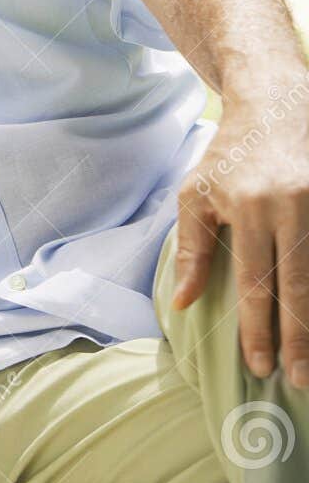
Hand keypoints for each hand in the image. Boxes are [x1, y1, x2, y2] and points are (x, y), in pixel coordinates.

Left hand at [172, 90, 308, 387]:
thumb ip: (192, 248)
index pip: (253, 283)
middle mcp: (291, 207)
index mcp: (248, 208)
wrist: (276, 103)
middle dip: (300, 338)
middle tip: (299, 379)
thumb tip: (184, 301)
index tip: (260, 366)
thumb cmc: (229, 155)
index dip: (257, 328)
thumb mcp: (196, 193)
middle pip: (299, 286)